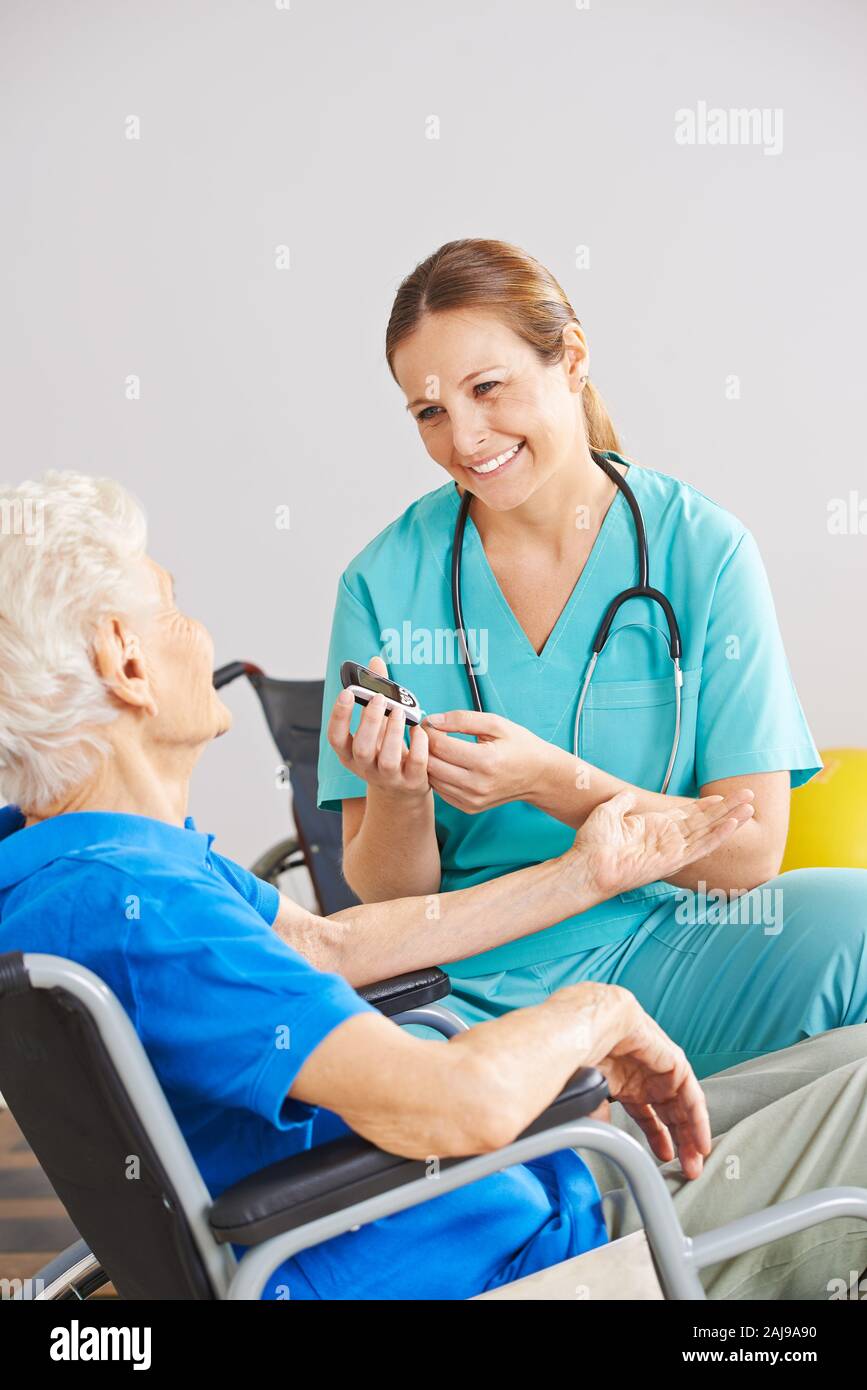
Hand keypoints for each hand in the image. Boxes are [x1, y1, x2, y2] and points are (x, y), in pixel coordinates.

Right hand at [327, 656, 429, 800]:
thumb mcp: (376, 724)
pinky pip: (416, 764)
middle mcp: (364, 767)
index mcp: (349, 752)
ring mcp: (388, 777)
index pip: (335, 737)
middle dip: (369, 721)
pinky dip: (418, 745)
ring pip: (386, 758)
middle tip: (379, 698)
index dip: (339, 716)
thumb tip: (376, 661)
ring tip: (399, 711)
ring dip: (392, 732)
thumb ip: (375, 693)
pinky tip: (419, 729)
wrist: (402, 789)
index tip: (346, 693)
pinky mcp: (411, 782)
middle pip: (360, 748)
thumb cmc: (386, 748)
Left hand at [423, 709, 548, 812]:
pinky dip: (438, 776)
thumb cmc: (520, 746)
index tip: (429, 723)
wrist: (538, 776)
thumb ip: (462, 719)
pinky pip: (440, 791)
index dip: (429, 731)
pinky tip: (447, 764)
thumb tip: (433, 720)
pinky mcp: (469, 807)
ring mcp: (473, 800)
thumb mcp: (496, 723)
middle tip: (429, 734)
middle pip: (431, 764)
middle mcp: (477, 785)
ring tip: (438, 748)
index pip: (440, 745)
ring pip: (432, 779)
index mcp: (485, 761)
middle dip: (424, 746)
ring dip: (429, 762)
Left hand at [565, 786, 754, 899]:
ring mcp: (672, 850)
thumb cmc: (593, 843)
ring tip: (750, 807)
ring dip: (730, 820)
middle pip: (704, 821)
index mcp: (654, 828)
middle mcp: (667, 839)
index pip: (687, 814)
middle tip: (748, 795)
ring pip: (708, 832)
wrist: (587, 865)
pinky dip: (718, 836)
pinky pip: (700, 846)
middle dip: (726, 809)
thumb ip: (622, 803)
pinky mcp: (673, 860)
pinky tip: (733, 824)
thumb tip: (628, 795)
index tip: (722, 797)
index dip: (705, 806)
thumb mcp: (608, 813)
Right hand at [595, 987, 710, 1178]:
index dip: (654, 1134)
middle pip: (667, 1110)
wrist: (584, 1021)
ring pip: (682, 1102)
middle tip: (686, 1167)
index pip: (645, 1111)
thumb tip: (599, 1136)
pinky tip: (699, 1140)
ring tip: (695, 1159)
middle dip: (678, 1139)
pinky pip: (690, 1092)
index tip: (662, 1156)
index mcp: (621, 1080)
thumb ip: (596, 1114)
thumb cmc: (573, 1049)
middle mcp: (642, 1073)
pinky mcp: (672, 1060)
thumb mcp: (587, 1093)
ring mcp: (657, 1066)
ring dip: (690, 1132)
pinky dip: (697, 1117)